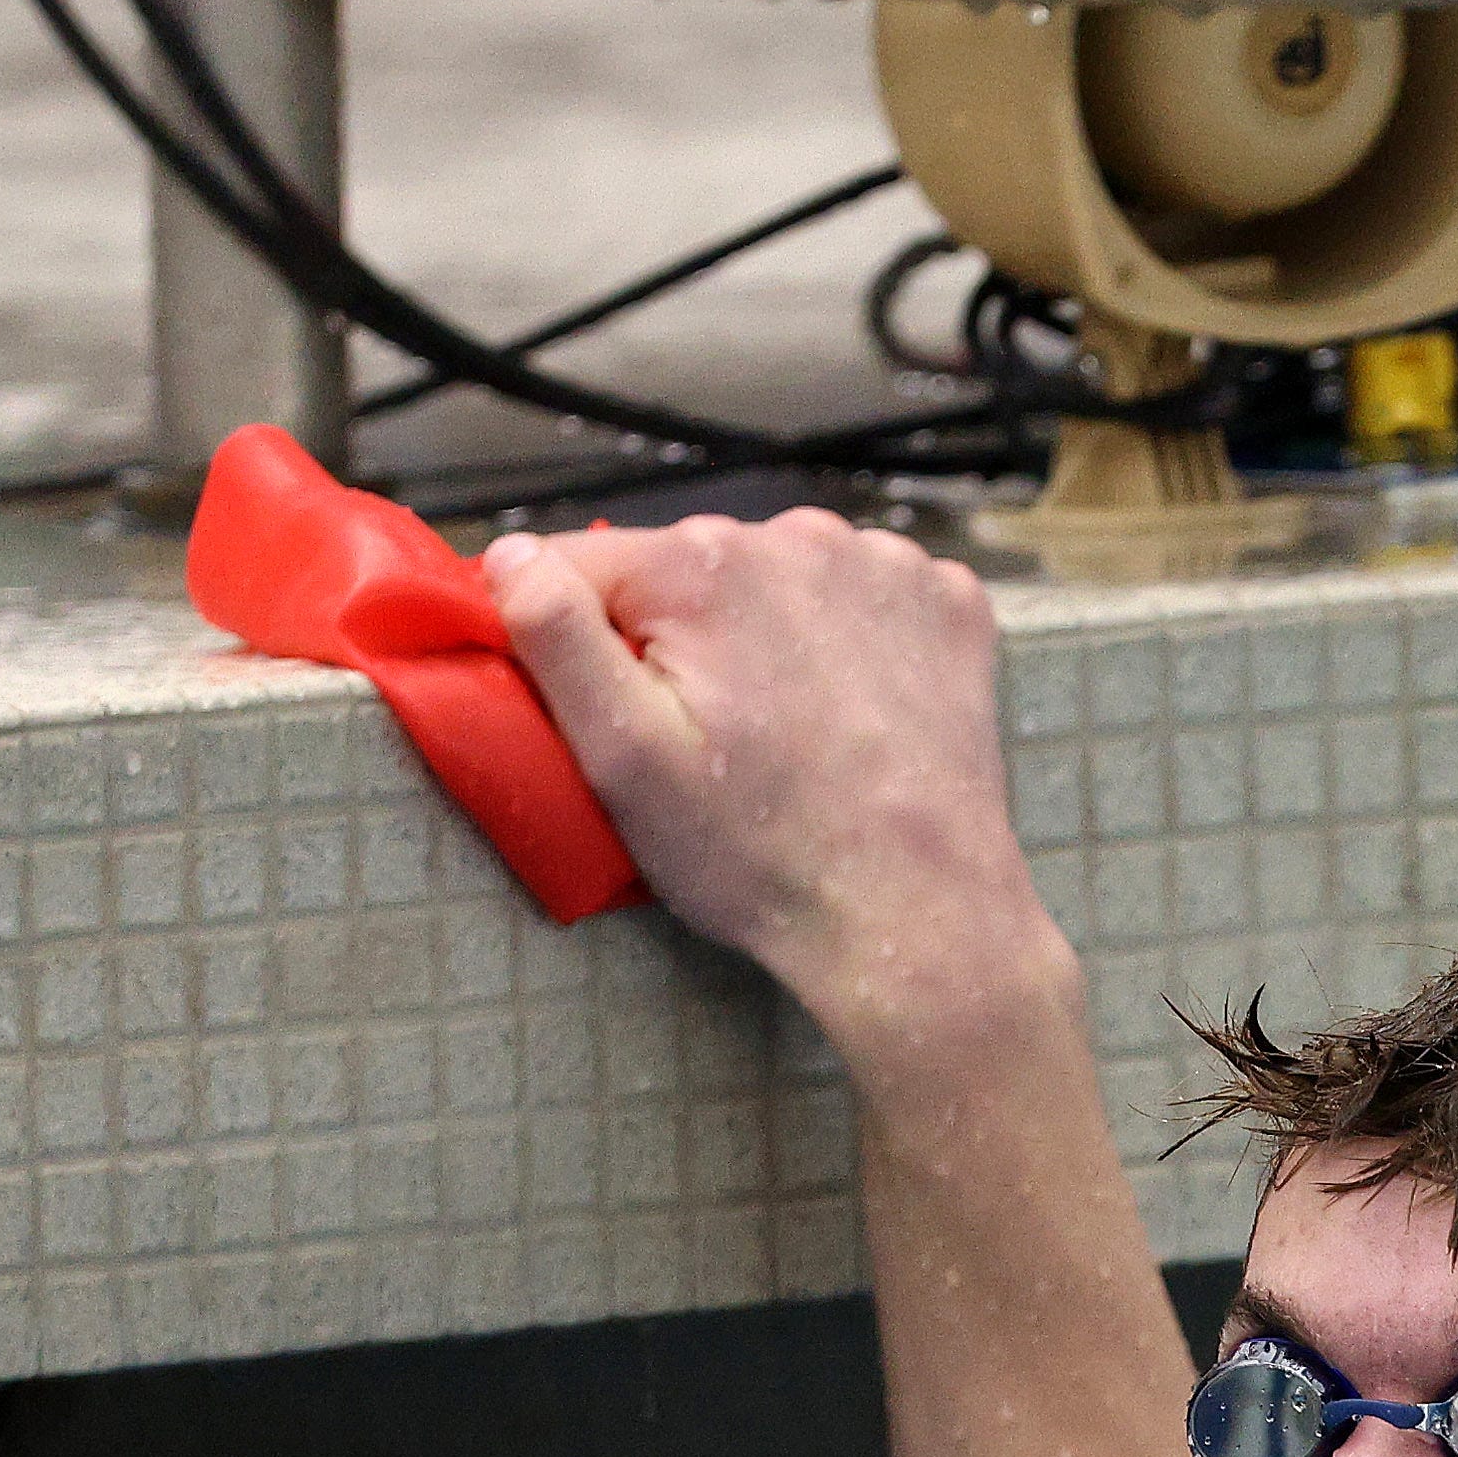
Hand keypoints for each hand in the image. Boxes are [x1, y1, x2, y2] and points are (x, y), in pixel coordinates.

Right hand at [481, 511, 1056, 1053]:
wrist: (917, 917)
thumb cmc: (762, 856)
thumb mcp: (625, 761)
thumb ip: (557, 638)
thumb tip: (508, 555)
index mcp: (703, 566)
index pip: (586, 563)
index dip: (575, 634)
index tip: (606, 707)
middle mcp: (799, 539)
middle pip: (690, 569)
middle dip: (681, 639)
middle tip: (711, 741)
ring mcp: (886, 566)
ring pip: (779, 578)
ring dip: (769, 634)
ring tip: (789, 734)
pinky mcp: (949, 603)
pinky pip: (866, 596)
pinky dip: (852, 640)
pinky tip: (854, 712)